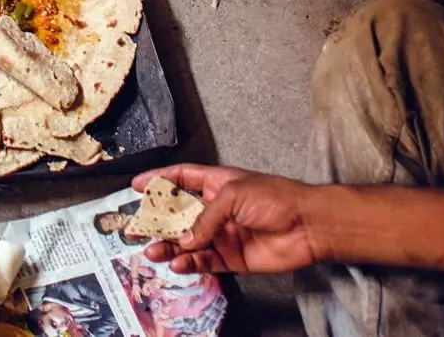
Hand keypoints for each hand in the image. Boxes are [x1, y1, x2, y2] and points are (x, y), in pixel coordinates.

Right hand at [132, 165, 320, 274]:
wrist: (308, 226)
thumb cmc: (275, 198)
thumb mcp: (233, 195)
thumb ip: (204, 218)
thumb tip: (183, 240)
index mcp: (216, 184)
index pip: (181, 179)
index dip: (158, 180)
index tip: (137, 186)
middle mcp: (216, 209)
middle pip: (178, 215)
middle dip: (156, 222)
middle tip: (135, 229)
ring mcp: (223, 234)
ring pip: (187, 242)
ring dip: (169, 247)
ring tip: (153, 252)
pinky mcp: (232, 257)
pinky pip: (204, 262)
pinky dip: (189, 263)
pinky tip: (178, 263)